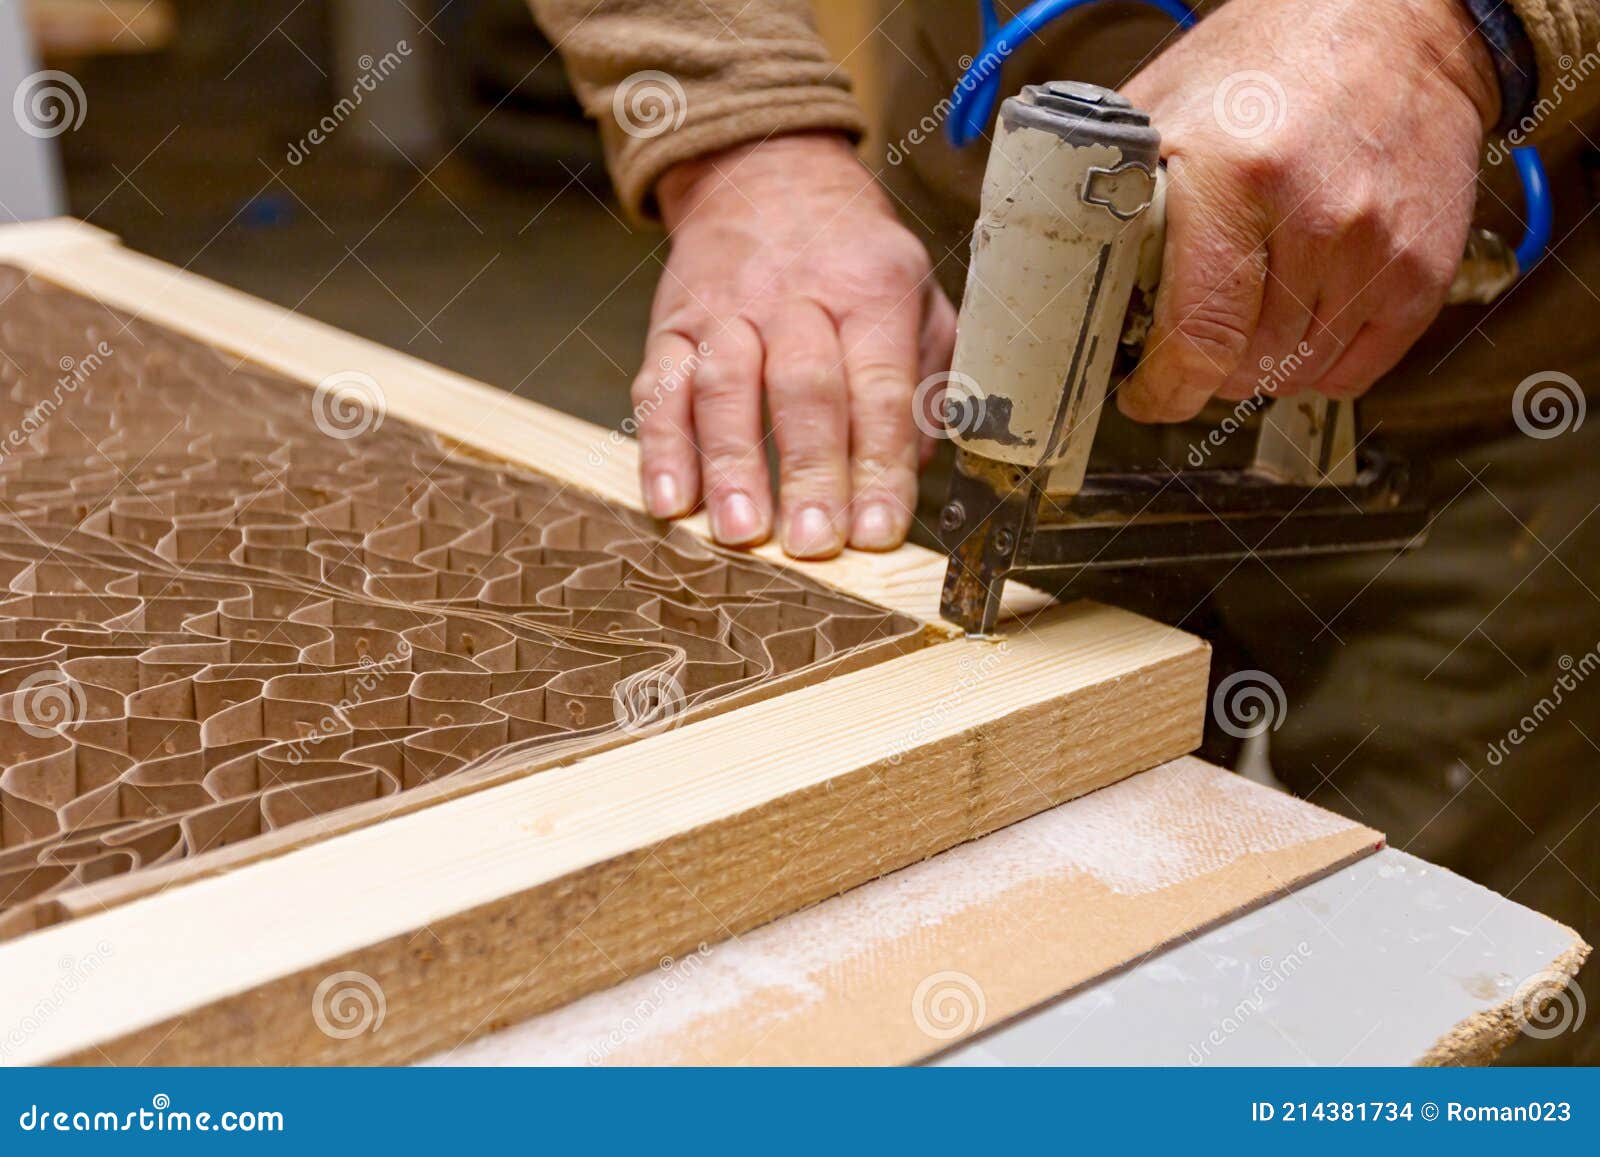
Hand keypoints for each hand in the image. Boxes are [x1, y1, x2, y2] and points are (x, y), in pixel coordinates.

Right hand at [638, 133, 955, 557]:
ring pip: (725, 389)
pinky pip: (660, 388)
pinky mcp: (671, 326)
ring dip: (731, 466)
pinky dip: (660, 448)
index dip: (879, 463)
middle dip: (809, 472)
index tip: (877, 530)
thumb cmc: (851, 257)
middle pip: (803, 389)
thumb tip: (918, 466)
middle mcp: (796, 295)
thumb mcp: (918, 295)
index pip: (879, 387)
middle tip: (813, 542)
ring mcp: (726, 310)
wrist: (766, 174)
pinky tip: (670, 502)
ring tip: (740, 532)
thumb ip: (928, 379)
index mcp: (871, 289)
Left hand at [1117, 0, 1498, 421]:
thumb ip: (1114, 193)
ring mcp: (1378, 248)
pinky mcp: (1423, 268)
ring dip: (1258, 365)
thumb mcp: (1165, 108)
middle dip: (1203, 370)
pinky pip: (1355, 369)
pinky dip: (1316, 363)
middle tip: (1186, 340)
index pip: (1197, 338)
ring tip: (1242, 315)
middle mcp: (1316, 217)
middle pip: (1244, 366)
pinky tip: (1296, 315)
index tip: (1143, 393)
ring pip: (1296, 374)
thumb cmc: (1269, 64)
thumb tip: (1064, 278)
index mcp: (1234, 176)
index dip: (1162, 389)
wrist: (1397, 26)